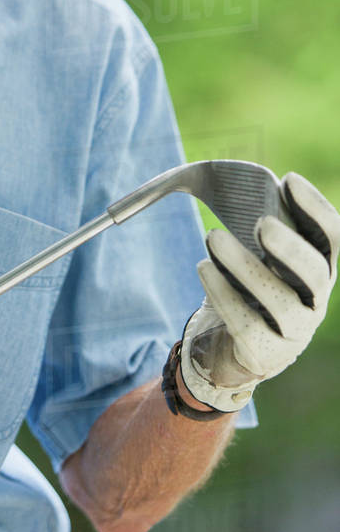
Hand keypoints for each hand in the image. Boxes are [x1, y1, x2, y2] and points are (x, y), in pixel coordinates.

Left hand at [180, 171, 339, 411]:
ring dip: (245, 266)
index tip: (288, 180)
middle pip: (315, 273)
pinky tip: (204, 267)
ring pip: (280, 301)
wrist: (229, 346)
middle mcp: (315, 300)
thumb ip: (254, 223)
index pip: (331, 237)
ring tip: (213, 236)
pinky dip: (224, 293)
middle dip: (290, 247)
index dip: (315, 208)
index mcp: (317, 268)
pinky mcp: (266, 353)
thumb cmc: (246, 288)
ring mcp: (295, 330)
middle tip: (262, 223)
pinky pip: (247, 324)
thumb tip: (227, 178)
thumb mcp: (257, 255)